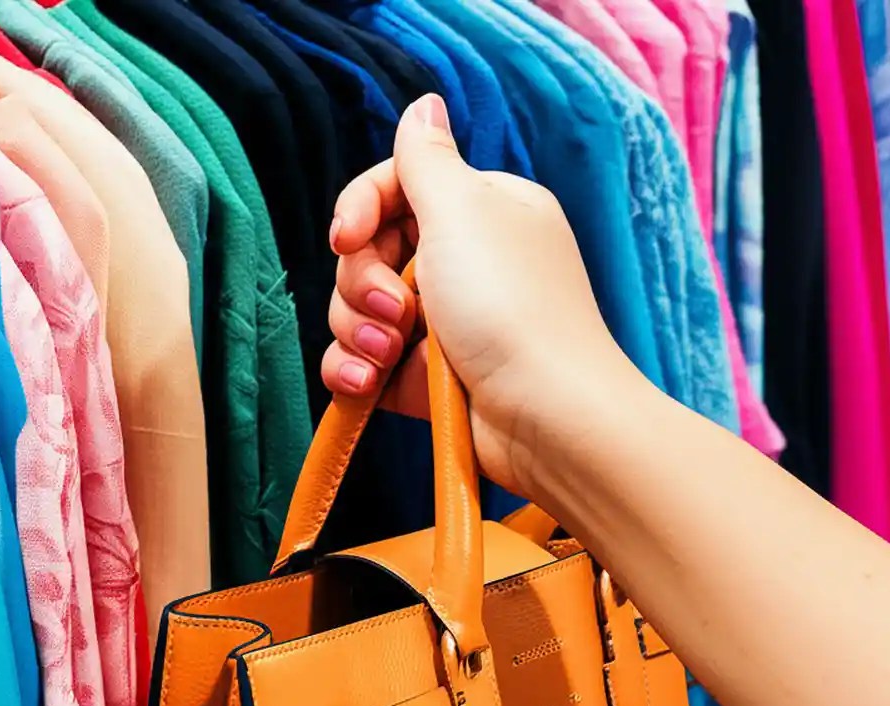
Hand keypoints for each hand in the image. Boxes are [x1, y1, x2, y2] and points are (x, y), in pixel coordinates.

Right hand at [323, 94, 649, 496]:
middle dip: (363, 283)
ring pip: (356, 309)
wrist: (544, 416)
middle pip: (365, 251)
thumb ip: (427, 159)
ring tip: (390, 356)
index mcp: (481, 209)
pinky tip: (365, 384)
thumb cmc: (510, 306)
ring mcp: (439, 321)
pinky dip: (354, 371)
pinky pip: (360, 361)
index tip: (346, 237)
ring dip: (359, 330)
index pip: (393, 188)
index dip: (359, 210)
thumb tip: (423, 104)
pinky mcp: (418, 376)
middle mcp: (461, 260)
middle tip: (399, 312)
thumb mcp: (464, 212)